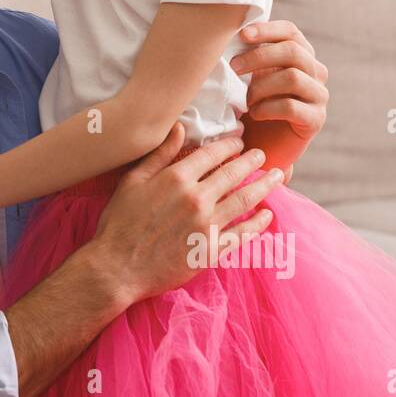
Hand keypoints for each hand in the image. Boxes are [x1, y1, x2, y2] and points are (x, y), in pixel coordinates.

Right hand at [87, 123, 279, 306]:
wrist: (117, 268)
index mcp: (176, 178)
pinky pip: (243, 233)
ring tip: (278, 177)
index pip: (212, 154)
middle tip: (263, 155)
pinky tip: (267, 215)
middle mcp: (196, 198)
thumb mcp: (132, 181)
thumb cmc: (119, 223)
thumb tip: (179, 128)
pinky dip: (259, 223)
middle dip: (252, 162)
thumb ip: (159, 154)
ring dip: (265, 186)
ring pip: (245, 200)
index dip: (229, 146)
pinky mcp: (211, 250)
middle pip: (233, 174)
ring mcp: (207, 225)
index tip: (239, 143)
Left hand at [229, 20, 328, 178]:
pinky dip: (267, 108)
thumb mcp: (251, 76)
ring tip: (246, 100)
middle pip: (293, 52)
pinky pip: (291, 106)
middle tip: (234, 67)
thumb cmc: (253, 105)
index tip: (242, 35)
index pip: (291, 32)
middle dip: (259, 56)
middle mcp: (315, 72)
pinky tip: (256, 114)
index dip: (268, 30)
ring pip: (292, 77)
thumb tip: (229, 33)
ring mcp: (318, 96)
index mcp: (301, 56)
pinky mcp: (315, 120)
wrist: (262, 145)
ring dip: (260, 87)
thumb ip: (250, 55)